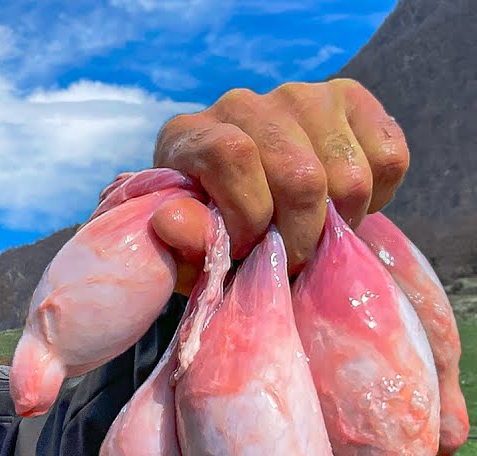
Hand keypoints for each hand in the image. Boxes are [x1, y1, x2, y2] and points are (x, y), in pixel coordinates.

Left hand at [149, 79, 408, 283]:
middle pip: (300, 175)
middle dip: (302, 235)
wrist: (243, 204)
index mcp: (189, 135)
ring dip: (340, 223)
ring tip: (317, 234)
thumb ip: (182, 238)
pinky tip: (344, 206)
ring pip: (349, 174)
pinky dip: (377, 197)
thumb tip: (171, 221)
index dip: (248, 214)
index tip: (248, 248)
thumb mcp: (185, 250)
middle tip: (293, 257)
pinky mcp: (348, 98)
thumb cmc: (210, 233)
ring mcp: (299, 94)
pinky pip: (388, 157)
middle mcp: (240, 103)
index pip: (232, 155)